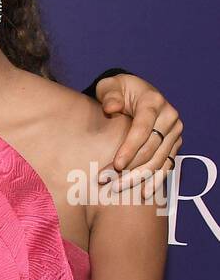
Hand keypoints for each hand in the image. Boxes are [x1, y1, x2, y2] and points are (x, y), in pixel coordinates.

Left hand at [95, 73, 181, 189]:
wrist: (134, 93)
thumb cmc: (118, 90)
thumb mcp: (110, 86)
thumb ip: (109, 95)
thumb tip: (111, 107)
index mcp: (153, 102)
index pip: (143, 129)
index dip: (130, 148)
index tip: (116, 165)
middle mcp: (169, 116)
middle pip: (150, 148)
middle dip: (129, 167)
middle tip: (106, 181)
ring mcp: (174, 132)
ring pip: (158, 160)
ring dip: (138, 177)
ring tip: (117, 188)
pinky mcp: (174, 144)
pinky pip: (167, 165)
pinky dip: (155, 180)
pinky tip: (143, 193)